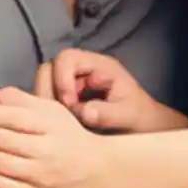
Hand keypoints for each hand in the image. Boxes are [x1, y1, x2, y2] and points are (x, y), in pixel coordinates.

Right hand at [40, 48, 187, 132]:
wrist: (144, 129)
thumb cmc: (140, 117)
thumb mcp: (129, 115)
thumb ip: (108, 113)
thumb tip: (85, 112)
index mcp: (98, 66)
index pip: (67, 58)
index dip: (62, 78)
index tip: (69, 104)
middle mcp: (80, 72)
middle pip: (48, 69)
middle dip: (49, 93)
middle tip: (60, 118)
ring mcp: (70, 86)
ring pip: (43, 87)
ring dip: (46, 105)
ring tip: (61, 125)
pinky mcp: (64, 102)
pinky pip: (45, 103)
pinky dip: (47, 114)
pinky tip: (60, 129)